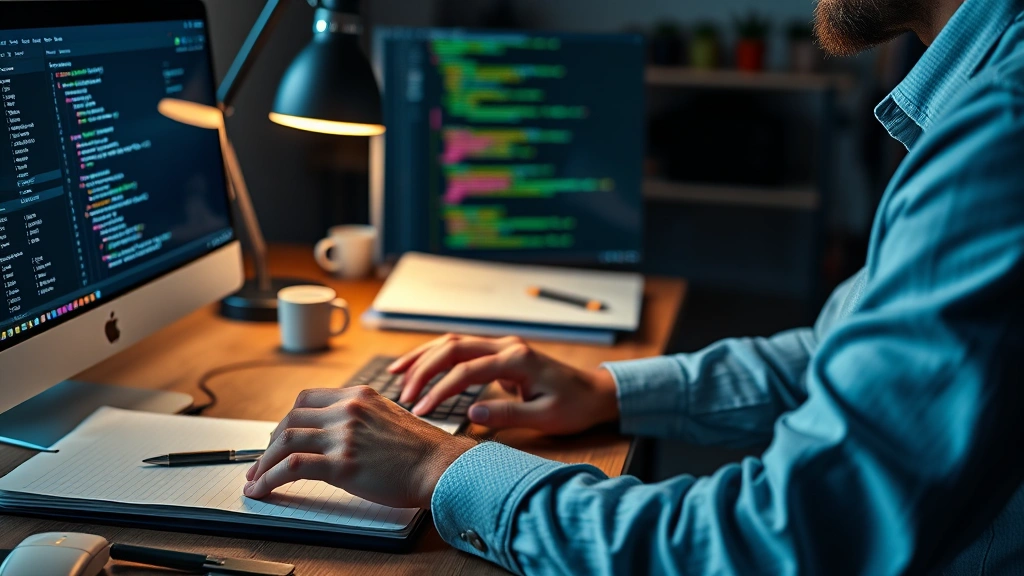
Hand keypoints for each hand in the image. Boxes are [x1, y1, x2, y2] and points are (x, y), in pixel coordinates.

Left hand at [243, 386, 476, 508]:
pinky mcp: (341, 463)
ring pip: (285, 441)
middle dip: (271, 442)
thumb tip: (336, 435)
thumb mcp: (389, 417)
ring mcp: (344, 435)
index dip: (287, 419)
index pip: (307, 399)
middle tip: (263, 460)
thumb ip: (361, 418)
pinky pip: (291, 467)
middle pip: (291, 418)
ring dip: (264, 461)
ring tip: (257, 477)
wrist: (441, 466)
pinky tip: (261, 487)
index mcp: (359, 395)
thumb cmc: (422, 450)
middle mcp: (348, 409)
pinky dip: (269, 477)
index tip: (280, 436)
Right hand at [389, 334, 619, 434]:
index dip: (441, 390)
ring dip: (424, 357)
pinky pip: (460, 349)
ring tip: (396, 374)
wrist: (594, 392)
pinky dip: (436, 357)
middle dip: (423, 369)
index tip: (422, 411)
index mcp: (516, 359)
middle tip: (404, 395)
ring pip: (453, 343)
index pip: (467, 371)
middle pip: (453, 347)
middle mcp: (506, 346)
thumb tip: (472, 414)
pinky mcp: (498, 353)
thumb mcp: (545, 416)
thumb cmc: (573, 406)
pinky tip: (418, 368)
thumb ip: (508, 414)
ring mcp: (501, 346)